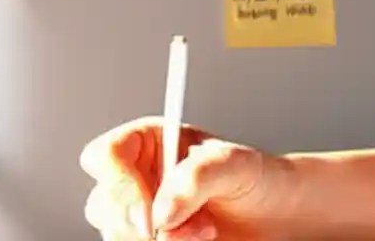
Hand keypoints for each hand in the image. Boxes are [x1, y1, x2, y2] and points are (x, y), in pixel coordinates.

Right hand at [80, 117, 295, 240]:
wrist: (272, 215)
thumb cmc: (253, 178)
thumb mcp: (234, 163)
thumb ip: (196, 177)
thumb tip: (162, 211)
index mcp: (147, 143)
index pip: (104, 155)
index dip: (116, 185)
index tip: (147, 216)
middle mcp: (135, 180)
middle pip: (101, 205)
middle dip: (139, 223)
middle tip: (183, 228)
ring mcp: (139, 216)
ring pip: (117, 236)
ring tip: (204, 229)